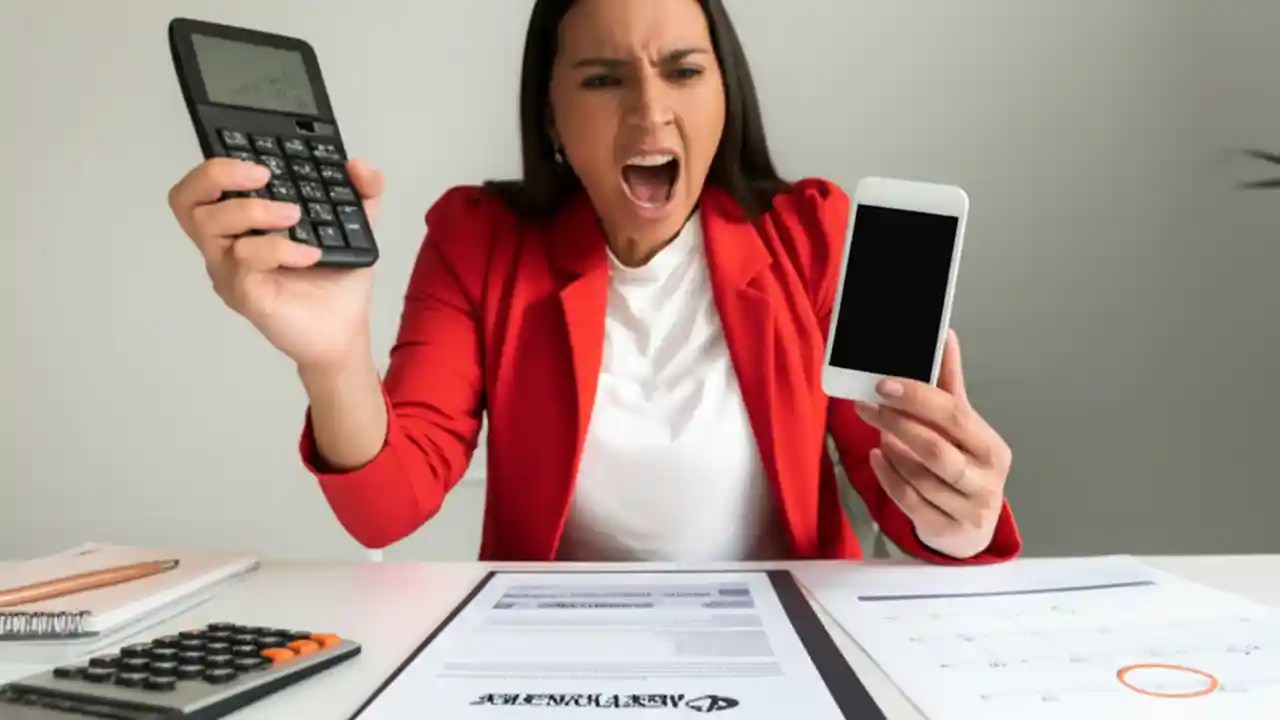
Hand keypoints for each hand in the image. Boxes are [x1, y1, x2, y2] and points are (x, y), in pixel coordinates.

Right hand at [167, 156, 384, 371]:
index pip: (202, 187)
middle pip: (186, 200)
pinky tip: (311, 254)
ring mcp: (230, 271)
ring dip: (253, 210)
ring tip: (294, 216)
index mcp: (241, 224)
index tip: (262, 156)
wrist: (344, 332)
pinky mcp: (243, 294)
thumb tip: (358, 164)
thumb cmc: (335, 281)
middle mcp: (226, 245)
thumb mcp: (354, 227)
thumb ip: (362, 191)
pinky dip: (279, 248)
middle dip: (219, 175)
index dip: (217, 164)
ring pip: (209, 225)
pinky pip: (243, 260)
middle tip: (264, 175)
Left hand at [854, 330, 1012, 558]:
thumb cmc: (964, 467)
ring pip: (919, 477)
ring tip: (877, 431)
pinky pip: (909, 502)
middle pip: (935, 448)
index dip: (917, 397)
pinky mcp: (946, 531)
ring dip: (892, 451)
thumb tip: (945, 335)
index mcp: (992, 448)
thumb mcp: (962, 429)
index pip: (954, 415)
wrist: (972, 529)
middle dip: (896, 423)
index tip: (883, 383)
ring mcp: (968, 510)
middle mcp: (986, 481)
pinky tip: (876, 458)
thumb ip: (950, 385)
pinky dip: (888, 478)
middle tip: (865, 406)